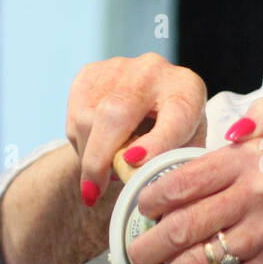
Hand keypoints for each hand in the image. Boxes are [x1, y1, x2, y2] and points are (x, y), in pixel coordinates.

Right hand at [66, 53, 207, 205]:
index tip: (135, 162)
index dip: (156, 141)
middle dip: (100, 157)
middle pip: (117, 112)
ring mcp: (119, 67)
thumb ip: (173, 167)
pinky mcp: (91, 72)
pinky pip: (74, 114)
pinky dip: (80, 142)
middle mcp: (154, 71)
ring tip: (104, 171)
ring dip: (89, 154)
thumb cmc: (175, 133)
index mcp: (188, 90)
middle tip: (93, 191)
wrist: (154, 100)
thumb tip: (153, 195)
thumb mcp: (185, 150)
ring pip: (89, 118)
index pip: (175, 116)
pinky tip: (98, 147)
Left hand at [126, 97, 262, 263]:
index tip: (144, 215)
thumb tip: (234, 122)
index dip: (151, 203)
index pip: (182, 181)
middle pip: (181, 226)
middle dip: (148, 249)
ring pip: (196, 263)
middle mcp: (261, 191)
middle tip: (139, 257)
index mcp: (253, 158)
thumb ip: (257, 124)